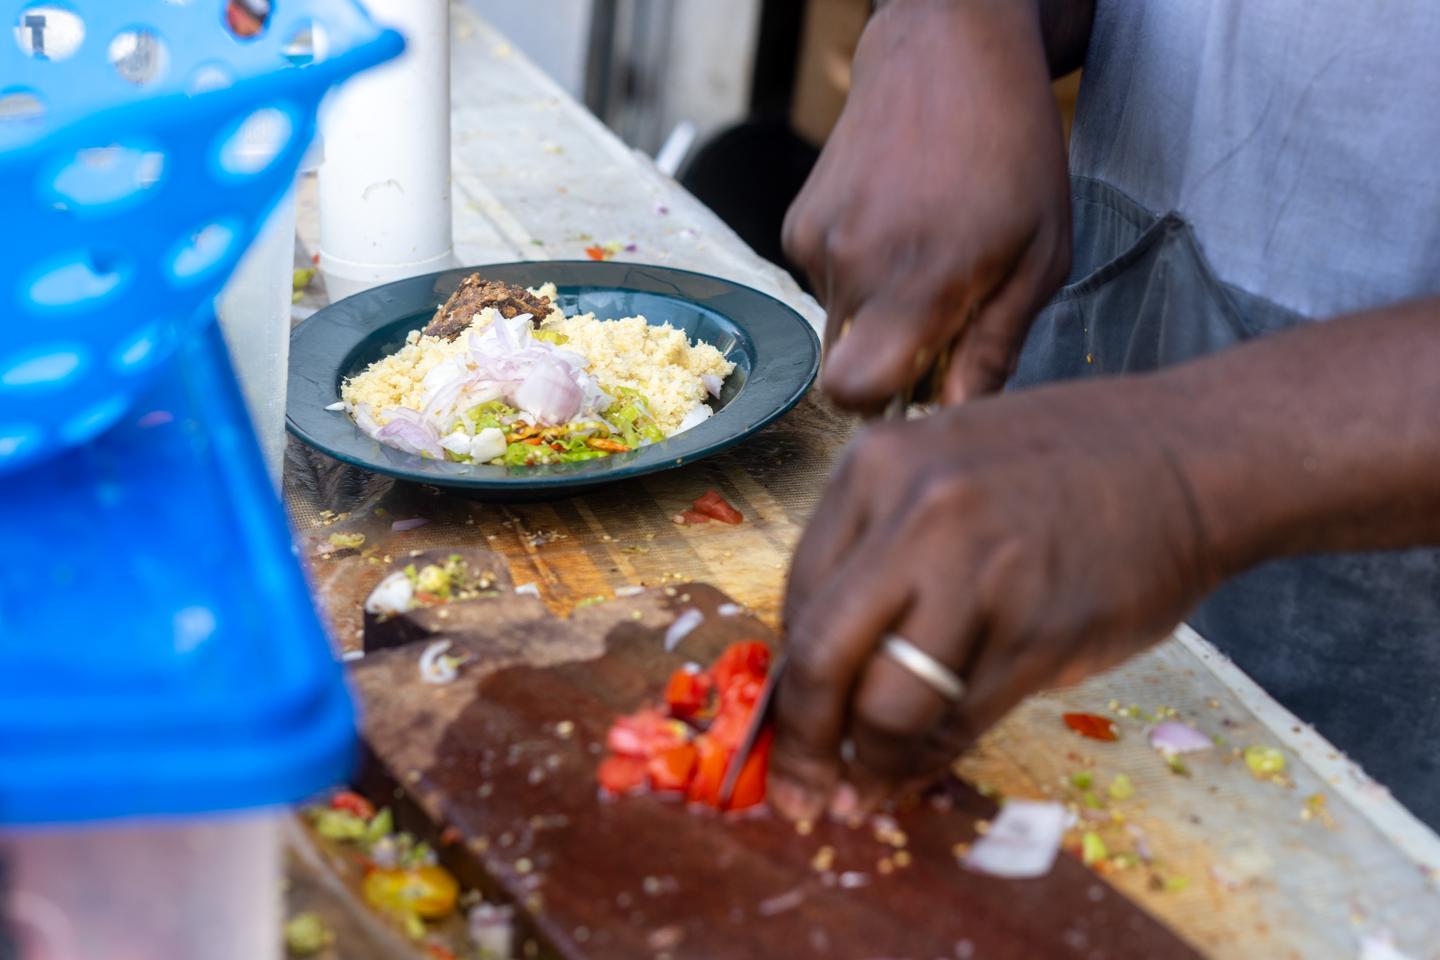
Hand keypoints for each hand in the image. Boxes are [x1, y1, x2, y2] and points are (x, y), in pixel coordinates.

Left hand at [768, 377, 1216, 819]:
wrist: (1189, 458)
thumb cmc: (1061, 470)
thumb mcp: (945, 470)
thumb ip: (880, 549)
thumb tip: (822, 668)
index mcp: (877, 465)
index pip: (798, 597)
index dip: (785, 679)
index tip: (782, 725)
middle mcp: (916, 512)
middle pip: (822, 655)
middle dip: (802, 740)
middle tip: (801, 792)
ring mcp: (980, 571)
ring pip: (888, 701)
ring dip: (870, 764)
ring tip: (863, 795)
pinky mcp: (1040, 630)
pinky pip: (961, 719)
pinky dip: (932, 758)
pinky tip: (920, 768)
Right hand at [782, 0, 1071, 410]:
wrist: (945, 50)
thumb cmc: (1011, 148)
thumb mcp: (1041, 255)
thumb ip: (995, 345)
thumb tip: (959, 412)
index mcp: (919, 279)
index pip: (855, 393)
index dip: (886, 404)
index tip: (924, 384)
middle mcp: (853, 265)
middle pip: (845, 370)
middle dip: (888, 361)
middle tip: (943, 316)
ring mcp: (817, 242)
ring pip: (837, 326)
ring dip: (876, 314)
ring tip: (926, 255)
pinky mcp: (797, 224)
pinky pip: (823, 284)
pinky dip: (858, 275)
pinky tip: (897, 227)